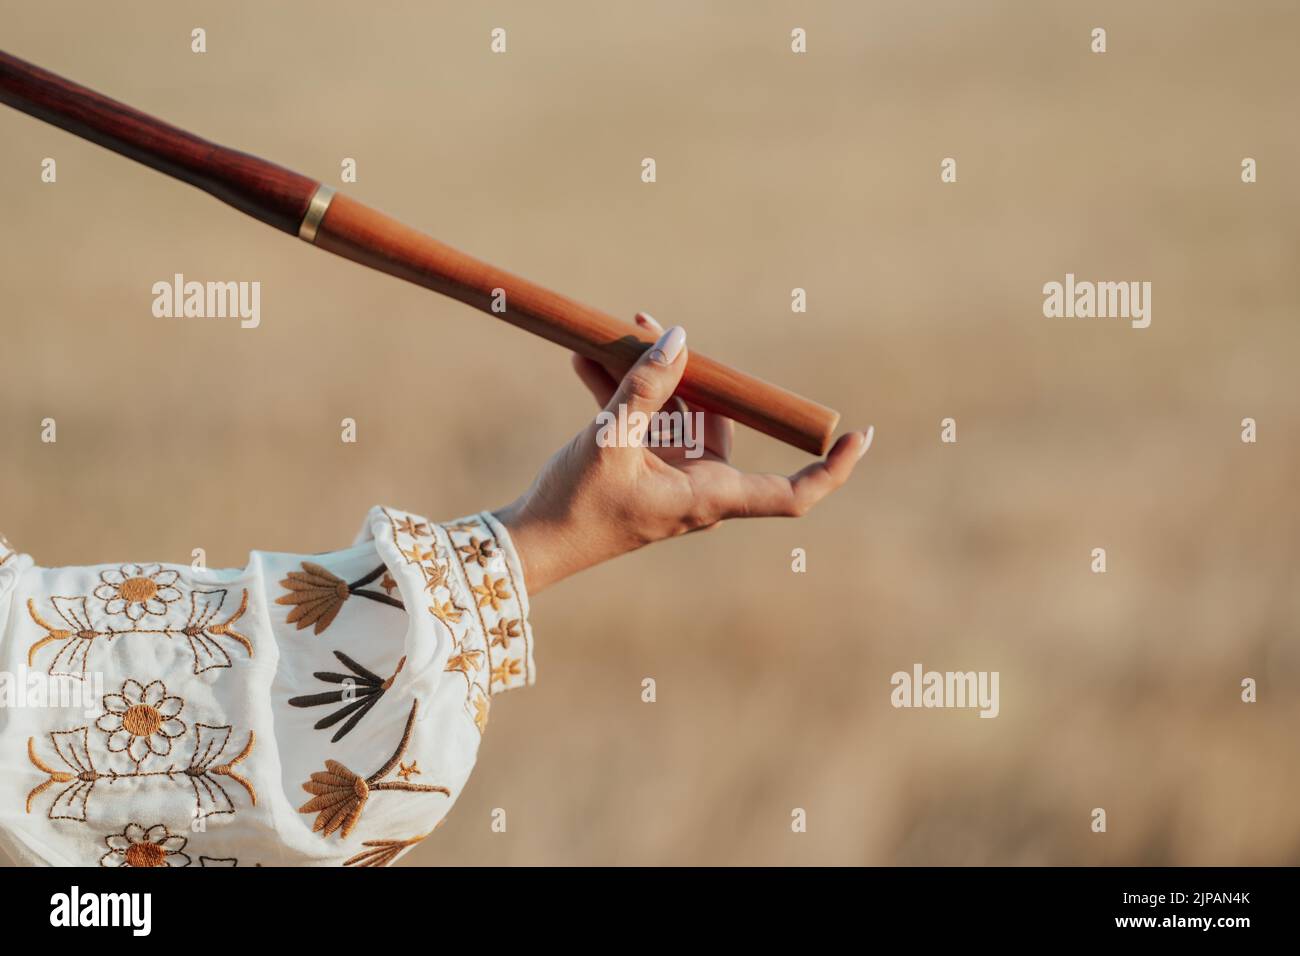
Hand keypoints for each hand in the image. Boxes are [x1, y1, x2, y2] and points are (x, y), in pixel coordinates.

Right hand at [494, 313, 872, 592]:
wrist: (528, 543)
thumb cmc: (575, 506)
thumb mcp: (609, 438)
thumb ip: (645, 386)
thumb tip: (679, 337)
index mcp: (709, 497)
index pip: (792, 494)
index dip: (830, 468)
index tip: (859, 435)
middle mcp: (698, 487)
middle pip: (716, 420)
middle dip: (690, 371)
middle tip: (651, 326)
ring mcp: (668, 477)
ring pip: (675, 414)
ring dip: (645, 376)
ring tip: (617, 333)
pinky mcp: (639, 469)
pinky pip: (643, 423)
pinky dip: (620, 394)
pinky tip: (586, 359)